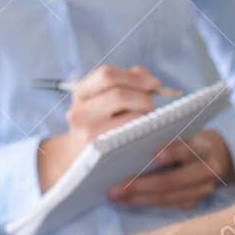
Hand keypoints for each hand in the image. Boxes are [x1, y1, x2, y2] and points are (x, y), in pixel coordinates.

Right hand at [38, 64, 163, 189]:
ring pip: (130, 117)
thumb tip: (150, 81)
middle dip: (144, 97)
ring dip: (145, 116)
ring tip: (146, 119)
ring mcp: (88, 134)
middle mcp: (80, 112)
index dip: (135, 77)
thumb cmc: (99, 123)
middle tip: (152, 105)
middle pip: (119, 95)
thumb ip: (127, 82)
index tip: (155, 84)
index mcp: (81, 93)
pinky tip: (144, 131)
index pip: (107, 75)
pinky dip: (143, 131)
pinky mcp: (100, 151)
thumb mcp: (103, 98)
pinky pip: (131, 136)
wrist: (79, 158)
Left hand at [108, 130, 233, 209]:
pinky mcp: (195, 203)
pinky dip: (146, 203)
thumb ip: (168, 141)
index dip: (171, 153)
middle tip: (114, 189)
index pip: (186, 151)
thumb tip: (134, 148)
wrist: (219, 156)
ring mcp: (203, 190)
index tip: (152, 155)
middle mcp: (208, 171)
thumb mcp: (186, 132)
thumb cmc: (190, 140)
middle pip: (171, 181)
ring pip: (167, 198)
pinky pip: (168, 206)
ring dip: (138, 199)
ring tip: (115, 197)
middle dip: (139, 186)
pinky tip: (128, 200)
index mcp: (204, 147)